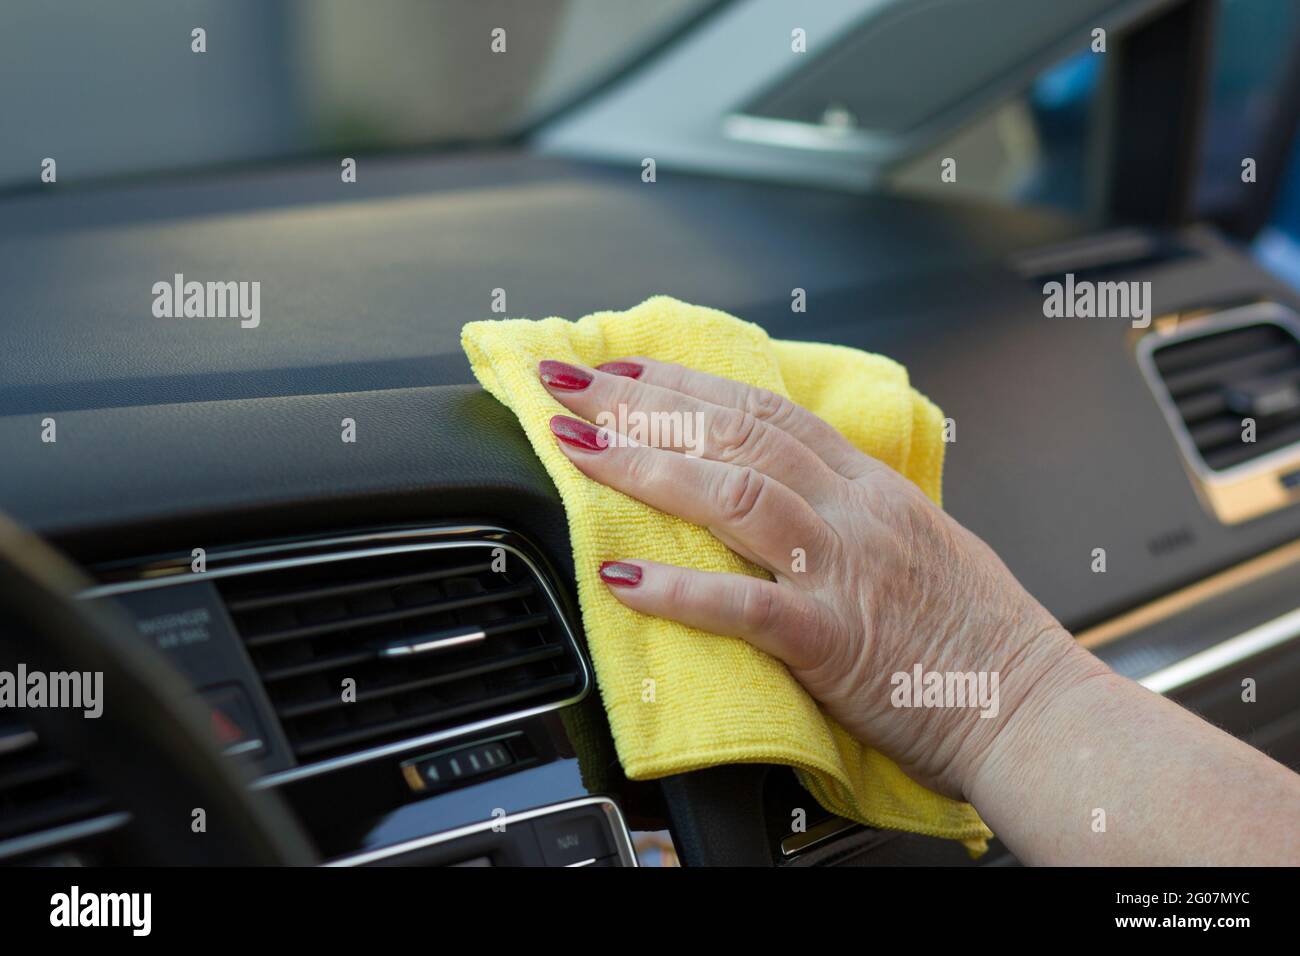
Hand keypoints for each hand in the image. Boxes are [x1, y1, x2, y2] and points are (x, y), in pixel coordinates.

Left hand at [539, 357, 1102, 799]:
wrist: (1032, 706)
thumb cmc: (973, 635)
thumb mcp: (911, 542)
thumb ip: (845, 510)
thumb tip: (778, 491)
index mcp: (869, 487)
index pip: (767, 409)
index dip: (690, 381)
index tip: (627, 366)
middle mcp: (854, 513)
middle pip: (736, 434)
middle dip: (643, 402)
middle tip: (570, 383)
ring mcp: (845, 571)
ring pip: (736, 495)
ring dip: (646, 465)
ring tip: (576, 448)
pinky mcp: (836, 641)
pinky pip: (747, 607)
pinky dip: (681, 590)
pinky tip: (622, 576)